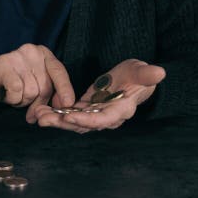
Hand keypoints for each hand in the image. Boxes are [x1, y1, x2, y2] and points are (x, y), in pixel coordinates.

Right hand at [0, 44, 75, 122]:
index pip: (59, 71)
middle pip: (45, 86)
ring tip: (13, 93)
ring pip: (31, 91)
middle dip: (37, 101)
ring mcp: (16, 56)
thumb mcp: (36, 86)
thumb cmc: (12, 86)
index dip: (65, 89)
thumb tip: (66, 104)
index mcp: (43, 53)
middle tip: (24, 101)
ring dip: (22, 101)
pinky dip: (12, 99)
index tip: (68, 104)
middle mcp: (31, 50)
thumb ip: (51, 92)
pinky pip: (17, 91)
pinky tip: (6, 93)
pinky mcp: (2, 65)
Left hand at [33, 59, 165, 133]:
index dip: (86, 120)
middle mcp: (106, 117)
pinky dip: (56, 113)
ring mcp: (95, 114)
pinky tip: (40, 109)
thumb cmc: (139, 75)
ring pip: (73, 122)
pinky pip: (70, 113)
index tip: (68, 117)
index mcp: (120, 110)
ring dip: (55, 120)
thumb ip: (147, 74)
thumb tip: (160, 72)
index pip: (103, 120)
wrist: (133, 79)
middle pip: (83, 125)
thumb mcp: (142, 71)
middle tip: (42, 119)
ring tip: (37, 115)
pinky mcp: (87, 108)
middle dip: (62, 123)